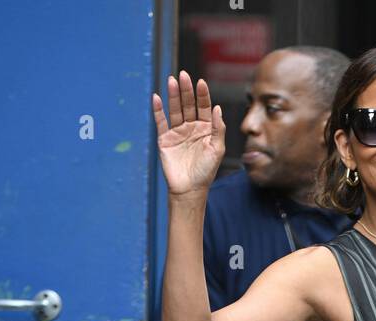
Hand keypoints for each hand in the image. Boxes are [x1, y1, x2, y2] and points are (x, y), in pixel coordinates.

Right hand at [152, 72, 225, 196]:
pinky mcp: (165, 139)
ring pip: (175, 110)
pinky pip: (161, 122)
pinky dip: (158, 110)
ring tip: (172, 80)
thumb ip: (218, 129)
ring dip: (173, 95)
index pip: (204, 107)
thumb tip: (217, 108)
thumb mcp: (217, 150)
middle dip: (186, 90)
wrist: (189, 190)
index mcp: (206, 129)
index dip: (202, 95)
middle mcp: (191, 127)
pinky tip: (157, 98)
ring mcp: (178, 132)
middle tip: (184, 75)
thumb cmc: (206, 172)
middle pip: (188, 104)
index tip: (200, 82)